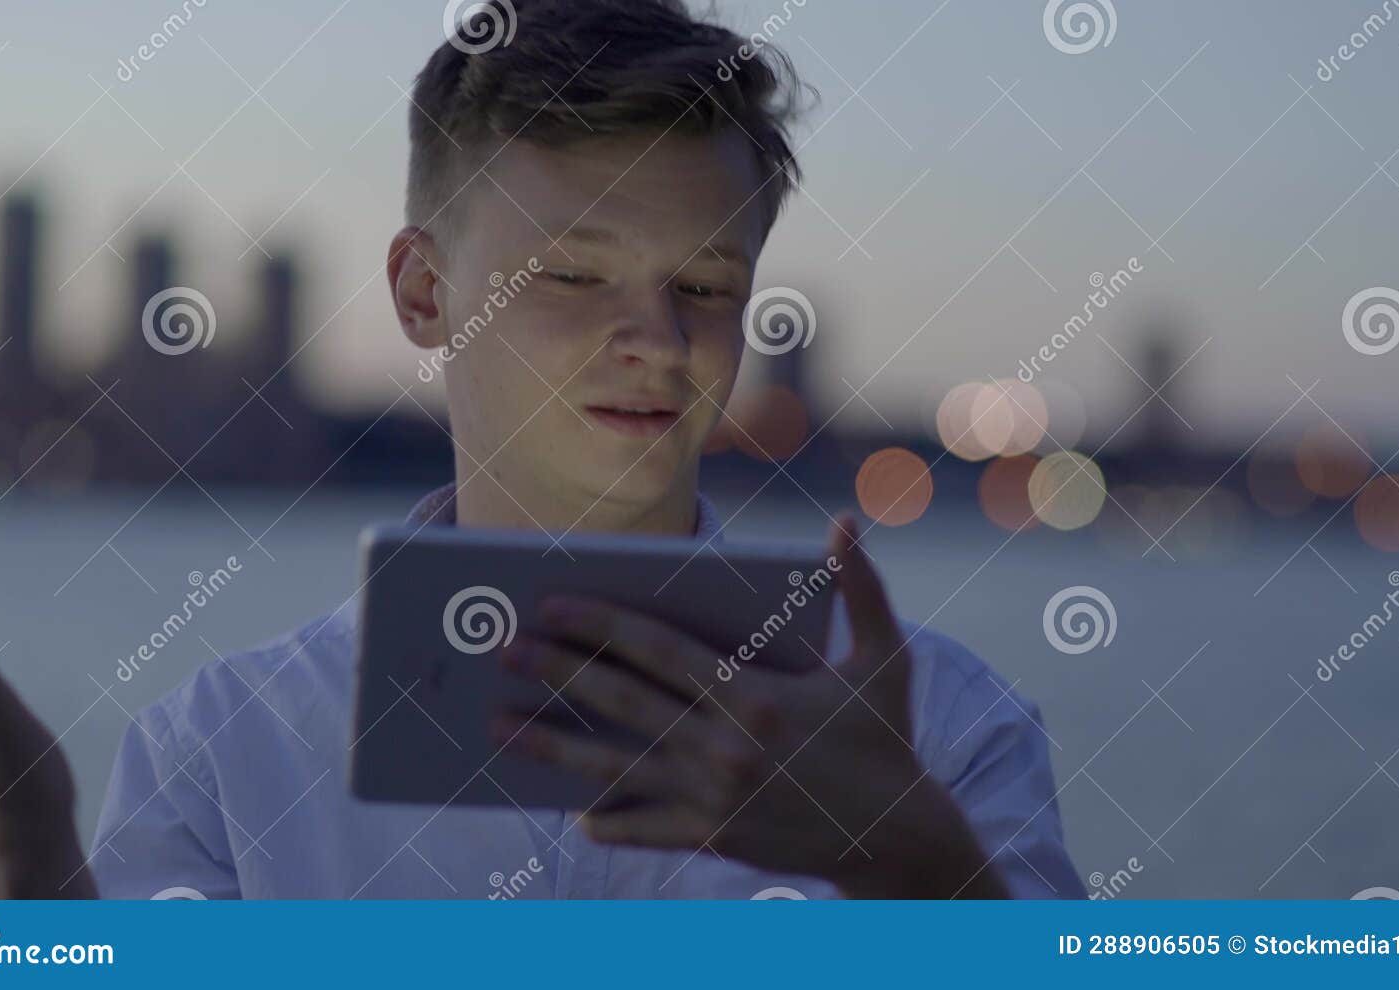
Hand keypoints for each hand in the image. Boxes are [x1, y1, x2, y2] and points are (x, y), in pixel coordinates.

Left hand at [491, 510, 1007, 897]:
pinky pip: (646, 828)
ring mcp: (714, 800)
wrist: (899, 836)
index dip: (601, 626)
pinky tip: (572, 811)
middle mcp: (726, 749)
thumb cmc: (887, 737)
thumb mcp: (885, 658)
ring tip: (499, 727)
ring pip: (615, 769)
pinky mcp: (714, 841)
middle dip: (559, 674)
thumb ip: (859, 587)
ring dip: (551, 746)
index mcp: (757, 697)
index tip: (551, 605)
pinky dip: (608, 822)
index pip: (659, 653)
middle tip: (504, 651)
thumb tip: (844, 523)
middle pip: (623, 704)